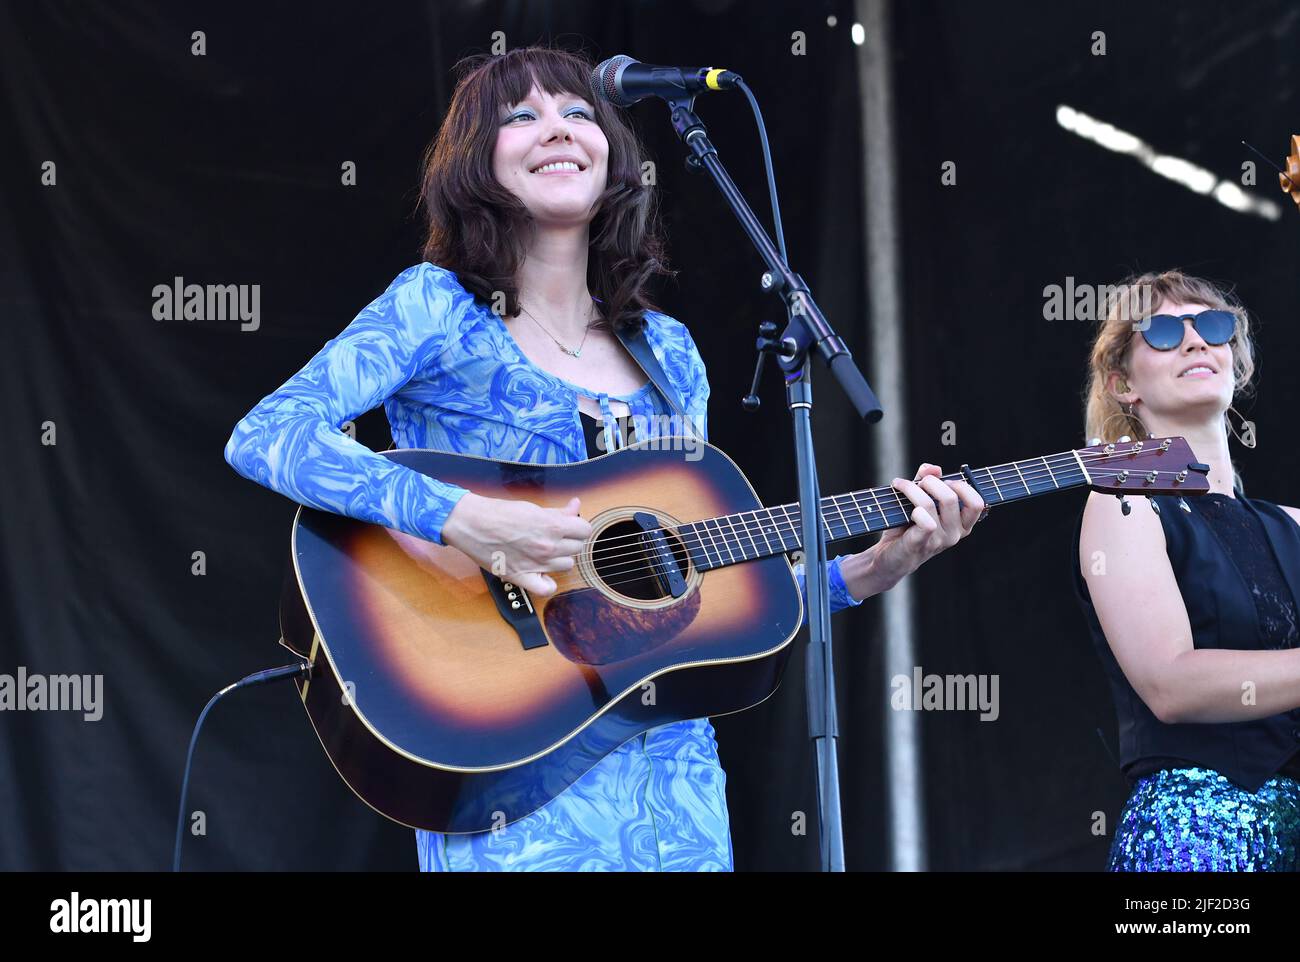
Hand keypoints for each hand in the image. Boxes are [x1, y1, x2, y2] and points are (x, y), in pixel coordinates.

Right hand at [441, 492, 592, 596]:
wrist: (471, 523)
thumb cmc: (499, 513)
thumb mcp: (533, 507)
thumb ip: (558, 511)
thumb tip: (576, 506)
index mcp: (552, 526)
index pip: (585, 530)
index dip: (578, 527)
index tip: (570, 527)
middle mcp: (548, 547)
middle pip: (577, 548)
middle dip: (568, 541)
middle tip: (553, 537)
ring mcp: (536, 564)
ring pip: (566, 566)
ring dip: (559, 559)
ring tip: (544, 552)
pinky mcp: (522, 577)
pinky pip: (547, 589)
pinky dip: (547, 583)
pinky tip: (542, 573)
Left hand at [842, 463, 984, 599]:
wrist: (889, 557)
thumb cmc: (907, 527)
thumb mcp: (919, 501)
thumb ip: (927, 482)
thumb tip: (932, 468)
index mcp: (961, 524)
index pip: (977, 503)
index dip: (962, 486)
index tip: (944, 481)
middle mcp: (955, 534)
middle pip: (951, 497)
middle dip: (931, 482)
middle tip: (917, 481)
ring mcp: (939, 541)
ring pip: (931, 504)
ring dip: (912, 489)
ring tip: (900, 485)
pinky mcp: (921, 544)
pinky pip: (926, 522)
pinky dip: (914, 508)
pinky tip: (903, 506)